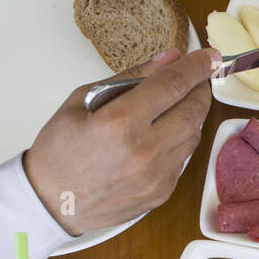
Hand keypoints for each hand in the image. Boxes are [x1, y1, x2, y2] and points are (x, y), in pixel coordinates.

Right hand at [24, 47, 218, 234]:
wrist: (49, 203)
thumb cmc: (59, 149)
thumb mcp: (83, 100)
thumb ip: (131, 77)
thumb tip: (169, 58)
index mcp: (119, 124)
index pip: (172, 85)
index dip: (196, 66)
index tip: (208, 55)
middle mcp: (143, 152)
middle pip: (193, 110)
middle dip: (200, 88)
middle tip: (198, 76)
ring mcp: (156, 177)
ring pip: (193, 135)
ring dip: (192, 114)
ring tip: (178, 102)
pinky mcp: (162, 193)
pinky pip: (183, 158)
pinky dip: (181, 140)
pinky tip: (164, 132)